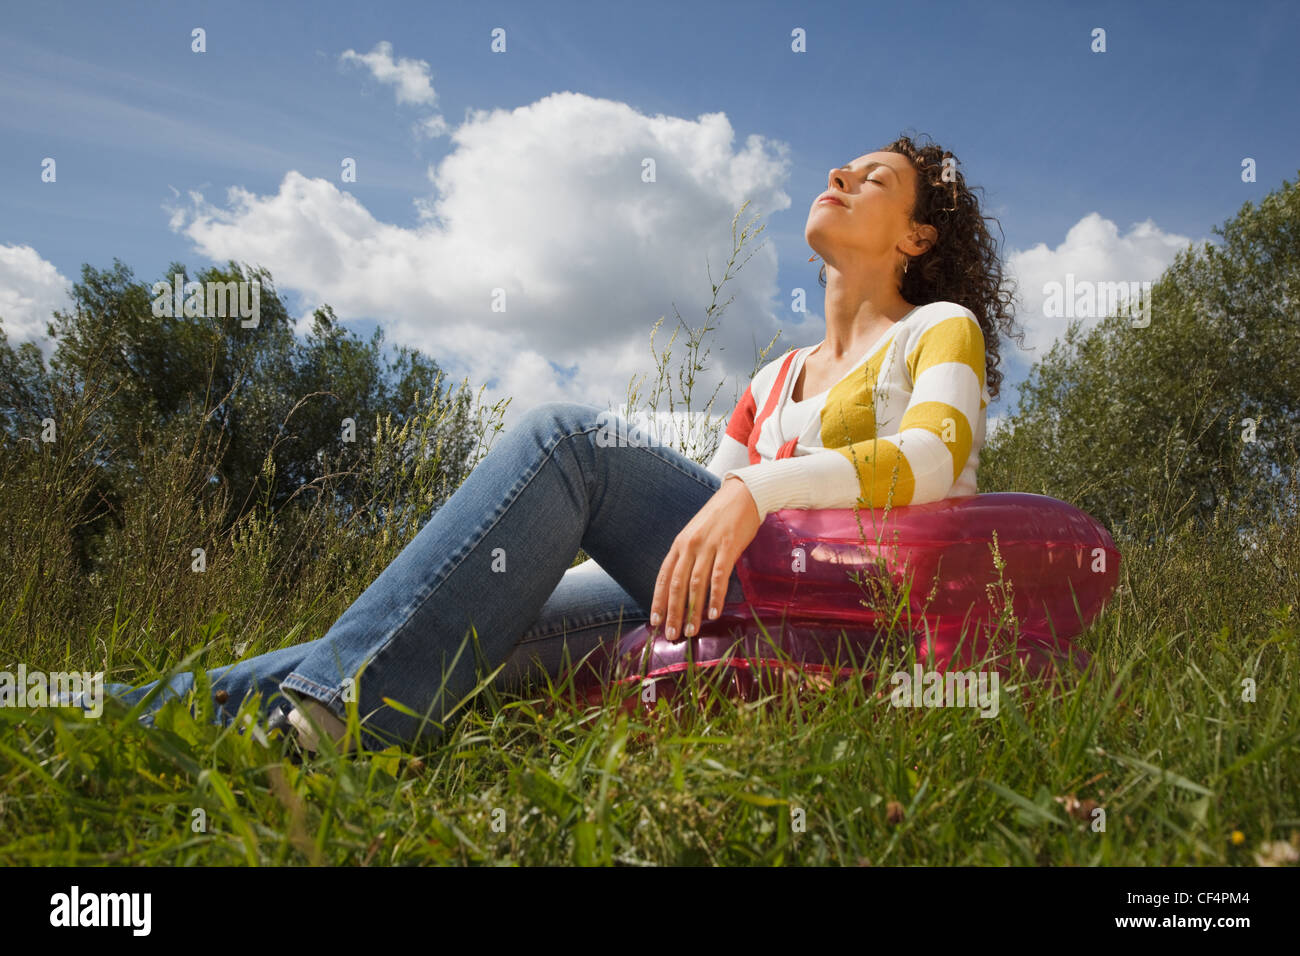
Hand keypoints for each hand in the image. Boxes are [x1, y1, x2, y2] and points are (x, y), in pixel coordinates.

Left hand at [651, 475, 761, 642]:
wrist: (743, 495)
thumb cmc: (720, 518)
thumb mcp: (697, 535)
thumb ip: (689, 557)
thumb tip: (683, 585)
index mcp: (679, 544)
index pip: (664, 576)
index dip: (659, 600)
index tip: (655, 621)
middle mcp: (689, 546)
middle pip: (677, 585)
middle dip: (672, 612)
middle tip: (671, 635)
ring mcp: (708, 546)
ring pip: (695, 585)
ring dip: (692, 611)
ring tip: (691, 631)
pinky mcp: (728, 547)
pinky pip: (718, 577)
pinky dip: (715, 597)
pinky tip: (714, 613)